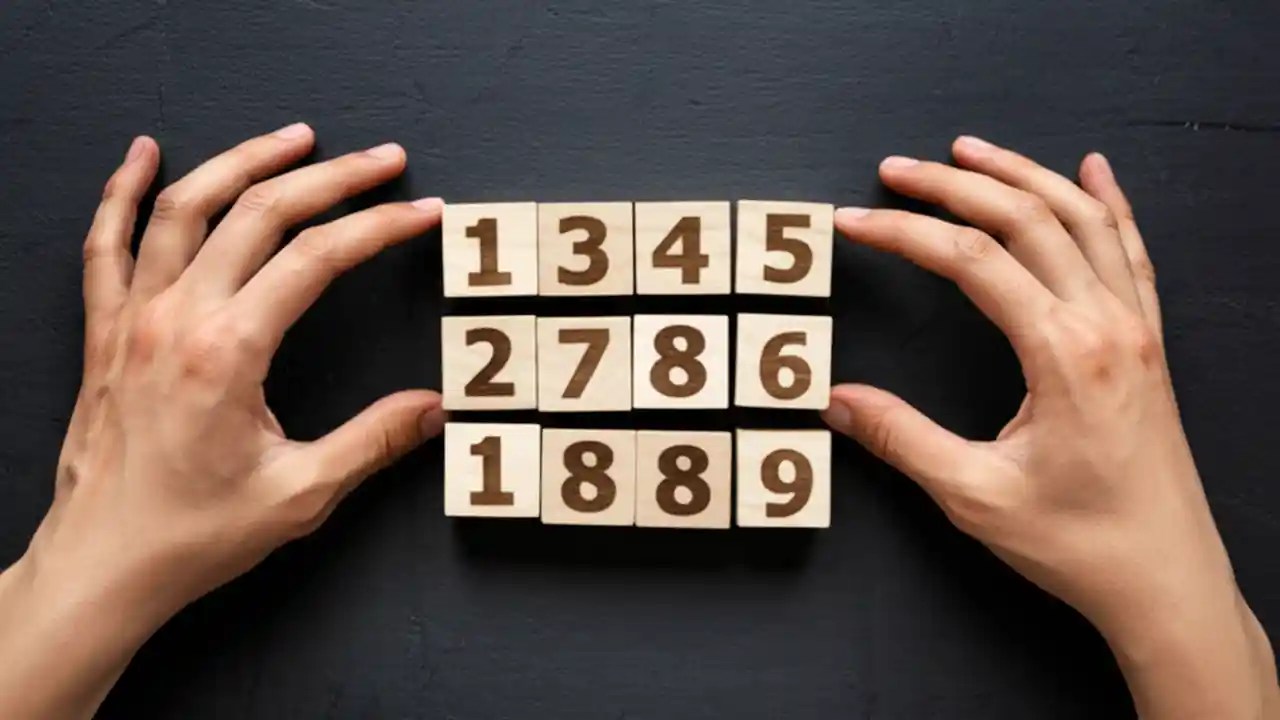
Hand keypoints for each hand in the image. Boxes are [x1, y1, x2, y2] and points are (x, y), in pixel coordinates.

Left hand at [0, 124, 444, 718]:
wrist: (102, 564)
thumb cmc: (194, 534)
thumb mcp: (300, 495)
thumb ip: (372, 442)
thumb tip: (435, 408)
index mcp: (228, 350)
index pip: (317, 258)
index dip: (379, 226)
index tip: (423, 211)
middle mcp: (177, 317)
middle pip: (260, 213)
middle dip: (331, 177)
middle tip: (383, 160)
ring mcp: (133, 317)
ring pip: (185, 206)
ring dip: (244, 160)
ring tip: (296, 136)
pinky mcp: (105, 331)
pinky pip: (105, 242)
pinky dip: (123, 190)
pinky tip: (143, 152)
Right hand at [824, 137, 1277, 718]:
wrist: (1165, 579)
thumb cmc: (1080, 543)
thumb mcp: (975, 496)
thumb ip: (902, 439)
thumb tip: (836, 401)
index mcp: (1064, 353)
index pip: (972, 262)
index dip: (904, 234)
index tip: (852, 223)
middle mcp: (1107, 324)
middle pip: (1025, 220)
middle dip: (953, 186)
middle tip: (895, 169)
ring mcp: (1135, 327)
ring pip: (1081, 219)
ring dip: (1022, 174)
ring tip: (968, 150)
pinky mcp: (1147, 342)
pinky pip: (1131, 250)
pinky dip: (1109, 203)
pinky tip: (1093, 171)